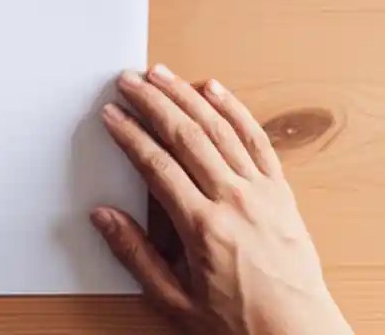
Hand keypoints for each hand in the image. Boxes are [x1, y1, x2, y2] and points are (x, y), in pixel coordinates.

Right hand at [93, 65, 351, 334]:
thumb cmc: (239, 323)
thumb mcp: (174, 300)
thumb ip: (135, 255)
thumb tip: (104, 217)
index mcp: (203, 229)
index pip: (157, 166)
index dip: (130, 135)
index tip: (112, 115)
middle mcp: (234, 202)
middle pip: (186, 136)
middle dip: (153, 102)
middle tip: (128, 81)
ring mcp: (261, 192)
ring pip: (219, 129)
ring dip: (187, 96)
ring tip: (161, 74)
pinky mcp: (280, 191)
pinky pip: (256, 139)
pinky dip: (234, 109)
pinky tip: (214, 90)